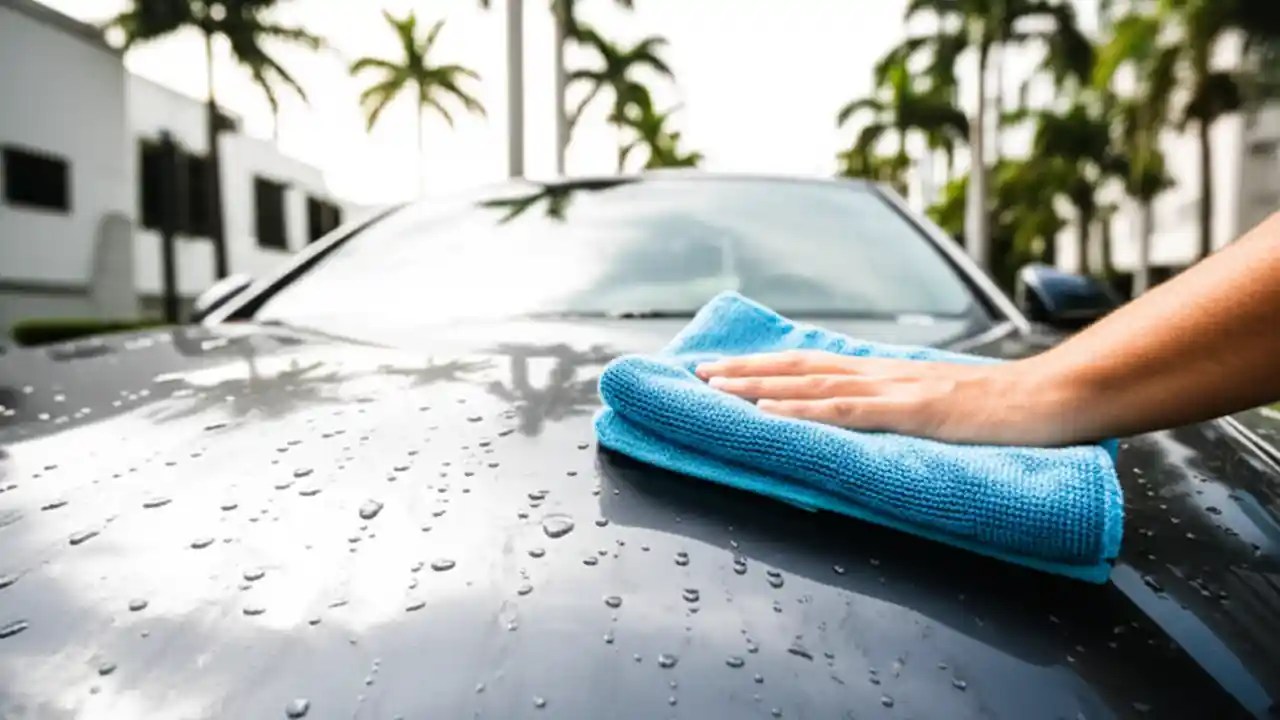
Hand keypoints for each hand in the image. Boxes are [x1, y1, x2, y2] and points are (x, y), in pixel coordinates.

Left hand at [695, 350, 1080, 445]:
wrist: (1053, 399)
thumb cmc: (1001, 409)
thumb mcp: (937, 405)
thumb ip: (898, 408)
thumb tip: (861, 419)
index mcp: (887, 374)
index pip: (814, 364)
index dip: (766, 365)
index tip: (724, 368)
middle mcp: (882, 374)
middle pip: (800, 368)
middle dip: (745, 371)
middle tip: (697, 372)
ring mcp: (897, 390)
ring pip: (813, 384)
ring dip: (759, 386)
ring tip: (715, 388)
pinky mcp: (915, 411)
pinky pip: (850, 412)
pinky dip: (805, 412)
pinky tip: (772, 414)